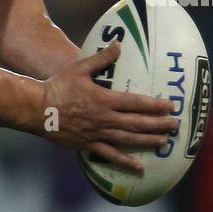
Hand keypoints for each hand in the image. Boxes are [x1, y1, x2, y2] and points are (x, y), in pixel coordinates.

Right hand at [40, 41, 178, 173]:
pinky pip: (110, 156)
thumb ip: (102, 58)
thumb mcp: (79, 68)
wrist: (37, 109)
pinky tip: (139, 167)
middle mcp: (105, 119)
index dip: (156, 105)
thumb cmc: (58, 86)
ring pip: (128, 140)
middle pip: (137, 123)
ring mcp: (97, 134)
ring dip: (148, 141)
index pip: (137, 103)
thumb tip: (119, 44)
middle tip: (176, 125)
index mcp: (105, 99)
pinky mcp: (88, 145)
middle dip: (159, 124)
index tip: (171, 106)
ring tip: (164, 142)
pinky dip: (126, 162)